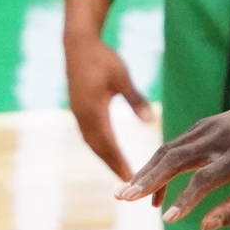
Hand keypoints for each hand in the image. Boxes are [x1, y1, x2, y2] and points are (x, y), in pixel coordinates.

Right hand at [64, 0, 152, 181]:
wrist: (78, 44)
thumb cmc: (103, 59)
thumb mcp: (123, 77)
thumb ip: (136, 100)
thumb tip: (151, 122)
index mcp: (93, 110)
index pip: (107, 143)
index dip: (118, 162)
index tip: (130, 177)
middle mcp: (82, 115)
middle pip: (98, 148)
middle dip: (112, 166)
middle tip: (128, 185)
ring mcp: (78, 113)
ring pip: (92, 143)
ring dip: (105, 158)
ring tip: (120, 173)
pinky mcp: (78, 109)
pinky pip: (89, 134)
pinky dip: (99, 147)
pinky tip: (109, 152)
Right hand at [115, 89, 229, 229]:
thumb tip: (205, 226)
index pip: (207, 178)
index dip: (186, 199)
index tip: (167, 219)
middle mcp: (221, 138)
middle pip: (178, 158)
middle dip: (149, 179)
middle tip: (123, 199)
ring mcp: (209, 128)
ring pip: (169, 149)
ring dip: (145, 172)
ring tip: (124, 195)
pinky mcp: (202, 125)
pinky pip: (174, 145)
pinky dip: (157, 165)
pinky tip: (148, 187)